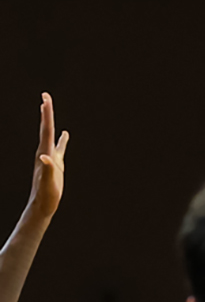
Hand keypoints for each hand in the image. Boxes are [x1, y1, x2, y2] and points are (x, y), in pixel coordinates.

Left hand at [28, 93, 67, 221]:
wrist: (42, 205)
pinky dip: (62, 139)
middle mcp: (45, 152)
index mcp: (44, 153)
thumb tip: (45, 157)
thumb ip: (46, 170)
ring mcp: (50, 157)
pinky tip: (65, 134)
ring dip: (50, 121)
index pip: (46, 129)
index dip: (46, 114)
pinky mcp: (56, 165)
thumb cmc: (45, 196)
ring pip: (50, 134)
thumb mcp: (47, 183)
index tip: (45, 99)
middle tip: (45, 96)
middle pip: (45, 127)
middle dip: (46, 112)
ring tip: (48, 108)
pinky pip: (59, 147)